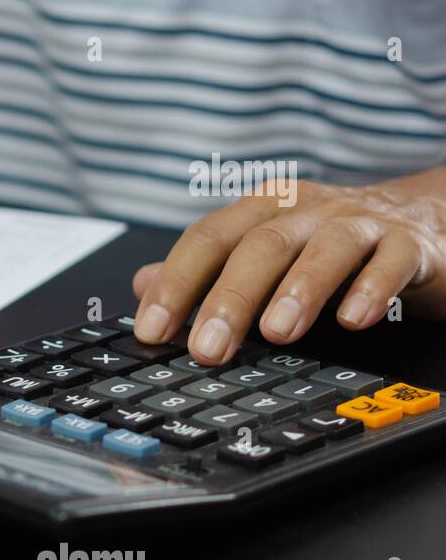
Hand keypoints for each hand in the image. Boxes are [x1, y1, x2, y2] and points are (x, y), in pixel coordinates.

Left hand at [131, 171, 445, 364]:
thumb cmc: (330, 244)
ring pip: (325, 248)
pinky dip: (373, 289)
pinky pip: (393, 261)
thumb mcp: (264, 253)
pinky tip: (355, 320)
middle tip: (207, 349)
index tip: (150, 331)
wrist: (427, 222)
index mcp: (262, 211)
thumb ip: (205, 271)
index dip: (175, 284)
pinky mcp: (412, 243)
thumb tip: (141, 284)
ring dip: (299, 290)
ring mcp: (361, 223)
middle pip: (260, 247)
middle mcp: (307, 210)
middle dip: (229, 299)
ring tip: (277, 333)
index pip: (207, 241)